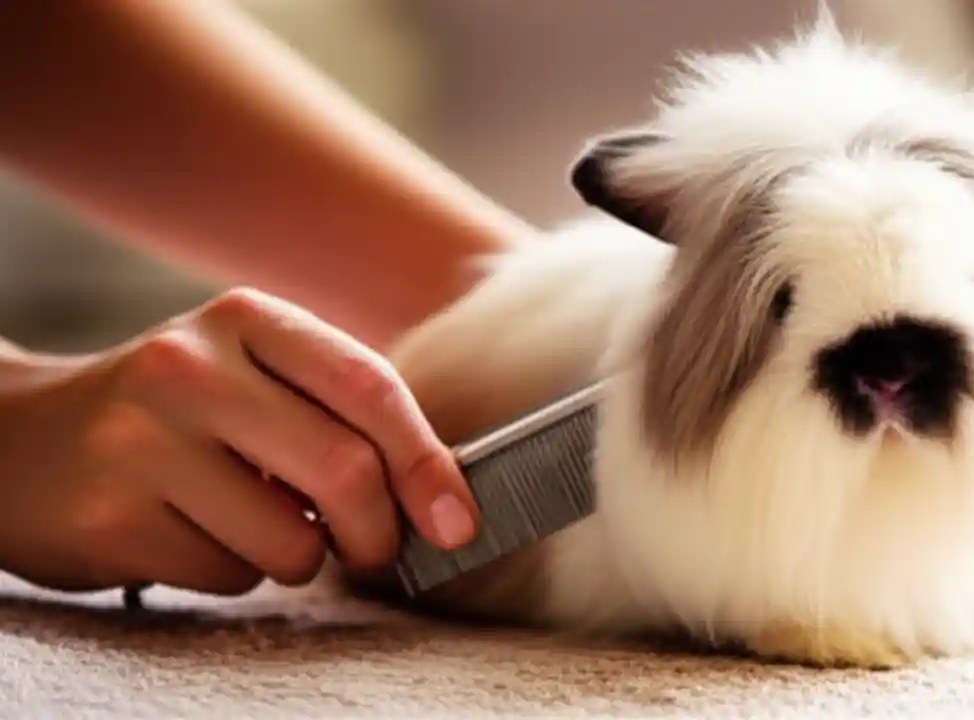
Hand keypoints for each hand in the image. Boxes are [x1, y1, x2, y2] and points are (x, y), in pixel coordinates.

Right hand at [0, 288, 477, 594]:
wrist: (21, 441)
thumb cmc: (173, 413)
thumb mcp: (250, 374)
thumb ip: (338, 412)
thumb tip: (439, 494)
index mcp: (246, 320)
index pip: (371, 387)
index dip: (429, 462)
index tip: (458, 521)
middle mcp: (191, 368)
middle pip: (346, 470)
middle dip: (380, 531)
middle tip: (374, 549)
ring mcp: (143, 442)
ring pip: (291, 540)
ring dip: (300, 556)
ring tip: (257, 525)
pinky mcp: (111, 517)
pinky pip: (229, 575)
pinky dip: (236, 572)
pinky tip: (195, 534)